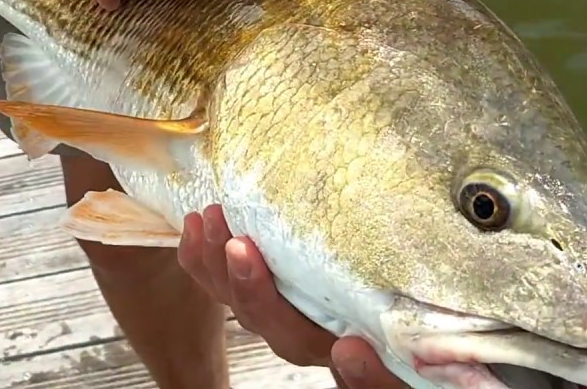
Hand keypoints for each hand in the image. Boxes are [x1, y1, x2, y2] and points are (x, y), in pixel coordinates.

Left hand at [178, 205, 405, 388]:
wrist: (376, 340)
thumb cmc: (389, 334)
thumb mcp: (392, 357)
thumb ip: (377, 373)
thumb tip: (348, 354)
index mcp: (317, 343)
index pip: (279, 323)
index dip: (253, 287)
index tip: (242, 247)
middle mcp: (287, 333)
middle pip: (246, 307)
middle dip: (226, 261)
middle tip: (220, 218)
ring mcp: (270, 314)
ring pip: (227, 293)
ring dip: (211, 254)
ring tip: (206, 215)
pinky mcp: (260, 293)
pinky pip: (217, 281)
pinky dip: (202, 254)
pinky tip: (194, 225)